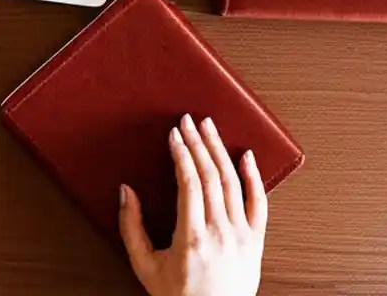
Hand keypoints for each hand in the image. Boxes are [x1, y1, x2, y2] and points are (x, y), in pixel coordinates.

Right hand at [119, 114, 267, 295]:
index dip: (181, 153)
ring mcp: (241, 236)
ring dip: (219, 150)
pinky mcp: (255, 241)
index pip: (189, 183)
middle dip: (198, 142)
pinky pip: (260, 202)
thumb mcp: (144, 266)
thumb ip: (132, 227)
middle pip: (210, 175)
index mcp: (191, 237)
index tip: (174, 134)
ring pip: (233, 182)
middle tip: (188, 120)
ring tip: (209, 127)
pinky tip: (246, 155)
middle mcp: (220, 233)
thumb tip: (127, 192)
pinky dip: (254, 176)